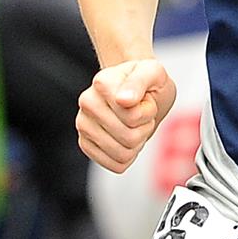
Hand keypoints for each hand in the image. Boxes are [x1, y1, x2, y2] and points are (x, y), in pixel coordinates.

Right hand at [77, 58, 176, 173]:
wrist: (139, 92)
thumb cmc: (147, 82)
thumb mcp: (153, 73)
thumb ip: (139, 82)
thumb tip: (122, 99)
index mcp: (102, 82)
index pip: (132, 116)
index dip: (148, 112)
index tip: (145, 100)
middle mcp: (86, 102)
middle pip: (128, 138)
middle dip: (144, 128)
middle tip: (141, 113)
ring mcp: (83, 125)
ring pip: (122, 154)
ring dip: (137, 142)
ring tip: (134, 124)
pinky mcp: (85, 144)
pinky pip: (115, 165)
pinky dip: (128, 156)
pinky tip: (126, 138)